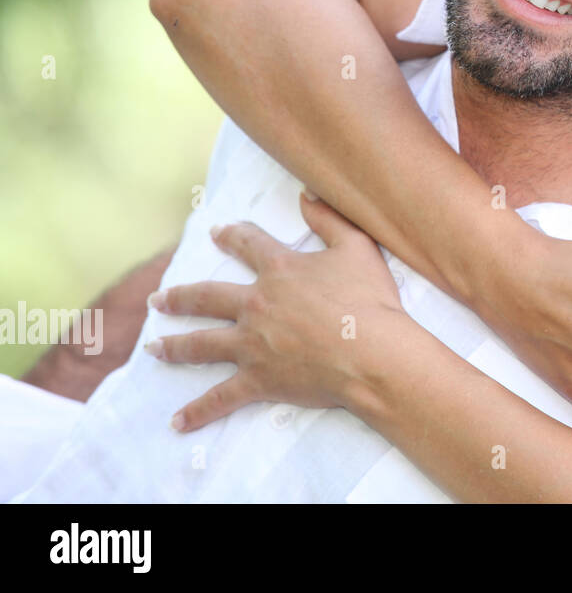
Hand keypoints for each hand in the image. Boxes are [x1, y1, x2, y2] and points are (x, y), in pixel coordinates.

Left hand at [147, 192, 406, 430]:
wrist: (371, 352)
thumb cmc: (369, 299)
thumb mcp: (357, 246)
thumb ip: (329, 218)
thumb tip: (305, 194)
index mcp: (280, 270)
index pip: (248, 244)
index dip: (232, 236)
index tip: (216, 232)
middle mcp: (256, 304)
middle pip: (208, 297)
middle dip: (180, 297)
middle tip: (158, 300)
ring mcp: (252, 344)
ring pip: (202, 344)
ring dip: (174, 345)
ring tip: (154, 347)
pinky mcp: (257, 379)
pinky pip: (221, 398)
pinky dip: (198, 411)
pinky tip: (177, 422)